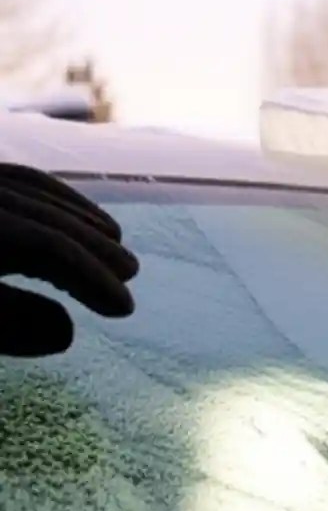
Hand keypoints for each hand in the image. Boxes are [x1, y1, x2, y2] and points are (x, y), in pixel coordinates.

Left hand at [0, 164, 138, 356]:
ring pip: (33, 190)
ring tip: (115, 240)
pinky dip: (54, 194)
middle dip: (94, 247)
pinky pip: (19, 177)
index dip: (91, 278)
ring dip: (81, 217)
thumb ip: (6, 322)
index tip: (124, 309)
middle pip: (47, 218)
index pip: (48, 249)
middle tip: (131, 274)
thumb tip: (67, 333)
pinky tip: (73, 211)